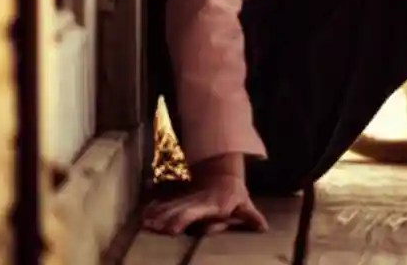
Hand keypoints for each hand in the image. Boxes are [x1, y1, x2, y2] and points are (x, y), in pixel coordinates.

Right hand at [142, 163, 267, 235]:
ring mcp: (187, 200)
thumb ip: (250, 216)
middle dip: (165, 220)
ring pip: (170, 207)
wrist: (222, 175)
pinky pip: (165, 204)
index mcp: (212, 205)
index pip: (196, 213)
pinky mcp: (180, 200)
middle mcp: (197, 202)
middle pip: (178, 211)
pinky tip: (143, 216)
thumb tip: (263, 226)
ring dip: (157, 216)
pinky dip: (155, 209)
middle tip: (152, 229)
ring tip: (144, 225)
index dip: (184, 219)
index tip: (172, 230)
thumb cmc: (235, 195)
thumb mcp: (244, 204)